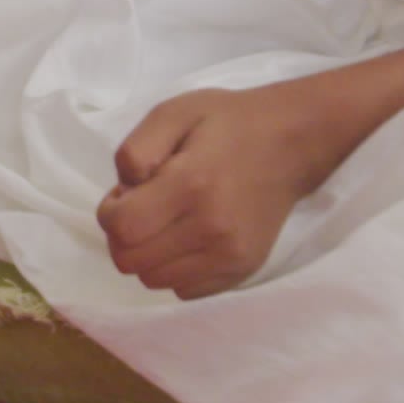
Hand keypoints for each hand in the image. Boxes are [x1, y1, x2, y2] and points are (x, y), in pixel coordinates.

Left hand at [95, 71, 402, 297]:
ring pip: (153, 280)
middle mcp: (211, 229)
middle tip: (146, 207)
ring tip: (168, 221)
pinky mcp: (242, 271)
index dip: (111, 211)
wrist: (292, 143)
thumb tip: (124, 192)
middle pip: (131, 261)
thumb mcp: (174, 112)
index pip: (122, 228)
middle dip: (125, 235)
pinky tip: (188, 238)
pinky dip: (175, 268)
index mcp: (191, 185)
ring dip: (148, 254)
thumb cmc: (228, 123)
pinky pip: (184, 290)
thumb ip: (135, 150)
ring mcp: (230, 256)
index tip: (128, 192)